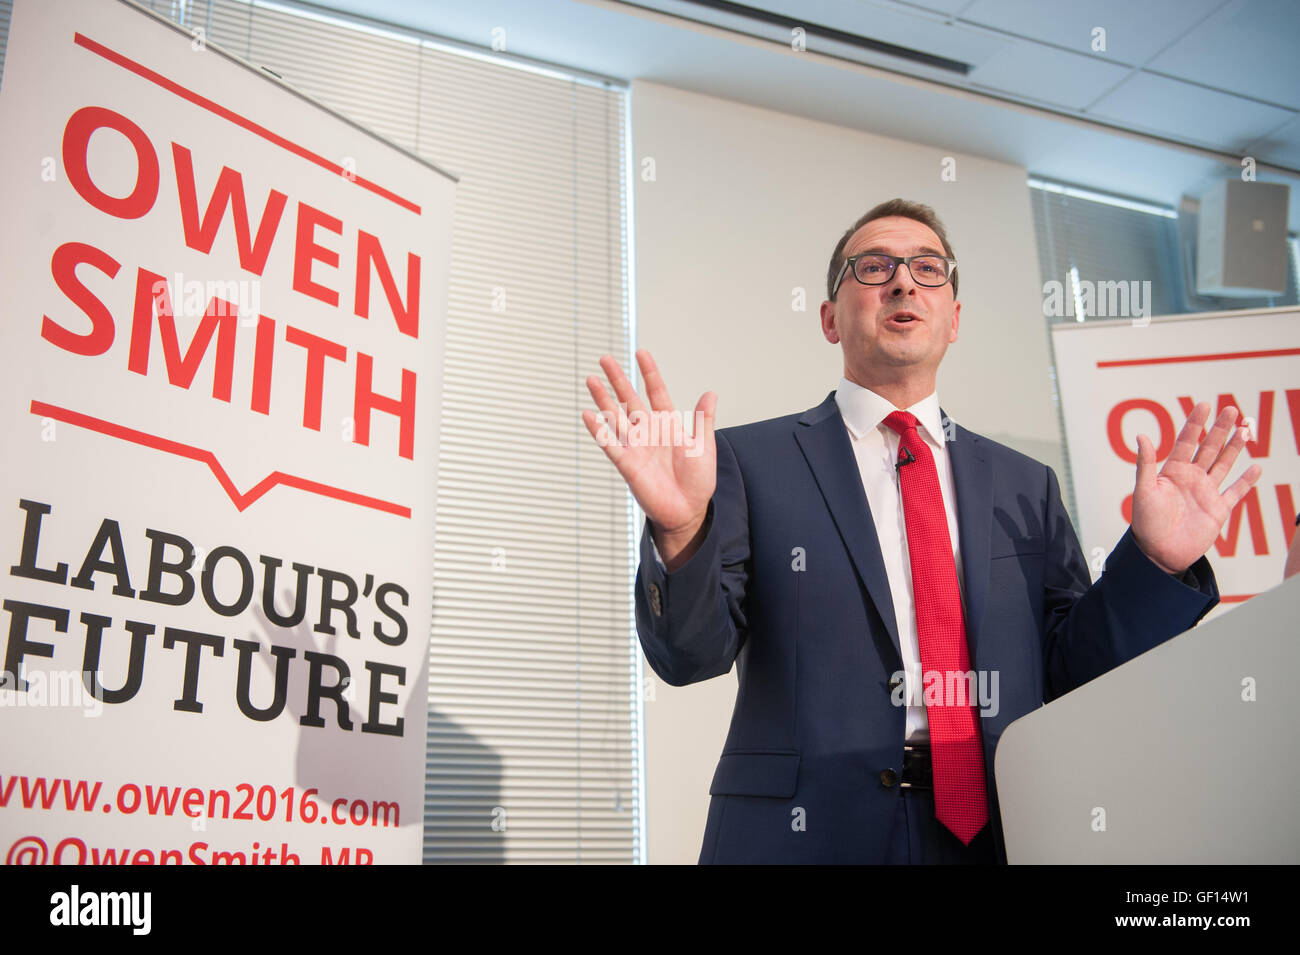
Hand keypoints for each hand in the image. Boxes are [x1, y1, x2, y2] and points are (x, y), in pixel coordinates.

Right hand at [582, 351, 716, 567]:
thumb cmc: (697, 481)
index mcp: (667, 425)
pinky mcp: (627, 464)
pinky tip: (588, 414)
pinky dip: (599, 430)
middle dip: (617, 379)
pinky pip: (610, 444)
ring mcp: (636, 447)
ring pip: (615, 417)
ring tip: (591, 380)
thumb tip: (711, 392)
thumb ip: (703, 420)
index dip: (649, 373)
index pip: (656, 392)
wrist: (688, 511)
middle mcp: (648, 432)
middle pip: (629, 399)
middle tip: (605, 358)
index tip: (641, 353)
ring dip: (603, 399)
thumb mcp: (704, 447)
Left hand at [1131, 402, 1262, 574]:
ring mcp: (1206, 492)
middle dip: (1221, 429)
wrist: (1159, 553)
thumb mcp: (1144, 490)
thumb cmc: (1146, 522)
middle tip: (1233, 409)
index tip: (1205, 405)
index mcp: (1173, 471)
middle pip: (1209, 448)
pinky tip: (1256, 468)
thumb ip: (1146, 464)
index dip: (1196, 424)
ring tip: (1246, 429)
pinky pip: (1235, 492)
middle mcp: (1191, 478)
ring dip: (1235, 448)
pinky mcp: (1218, 510)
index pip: (1187, 441)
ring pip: (1224, 464)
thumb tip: (1141, 435)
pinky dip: (1246, 481)